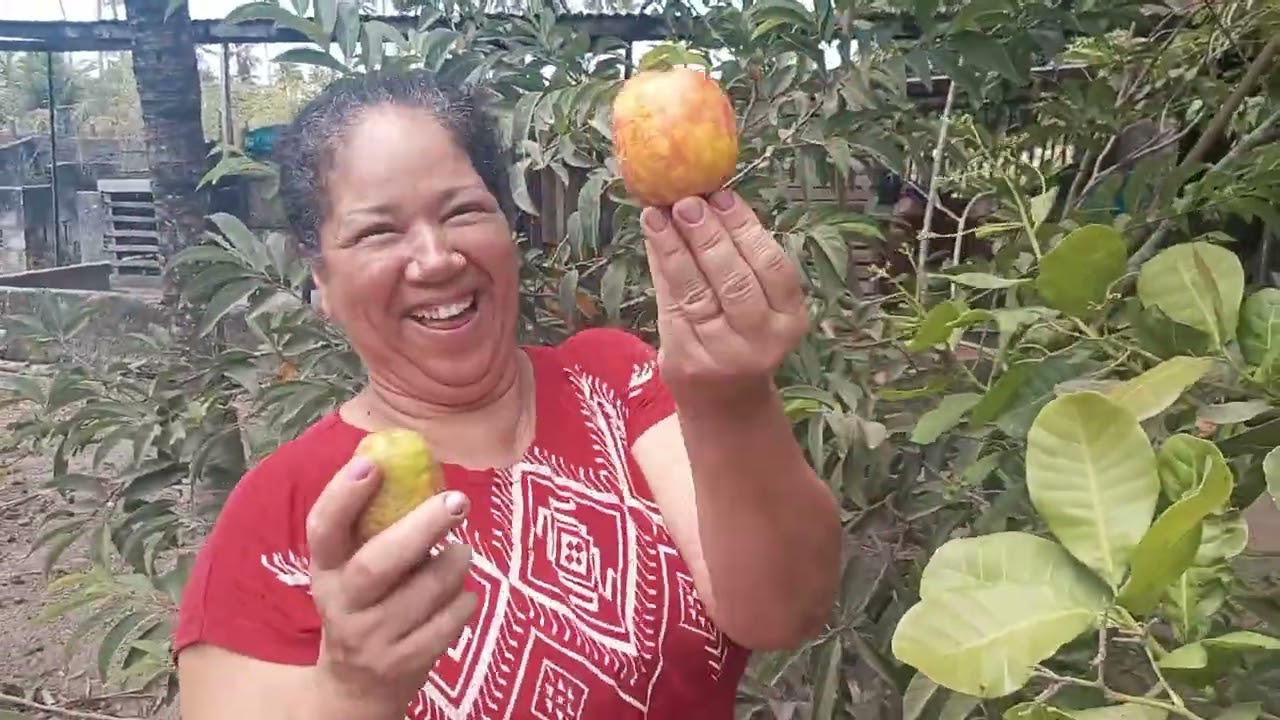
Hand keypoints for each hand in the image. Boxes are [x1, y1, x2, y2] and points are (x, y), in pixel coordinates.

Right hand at [305, 456, 476, 713]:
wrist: (356, 685)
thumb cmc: (365, 603)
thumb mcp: (351, 567)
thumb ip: (373, 524)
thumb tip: (410, 456)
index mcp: (326, 570)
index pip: (322, 529)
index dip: (343, 496)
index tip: (373, 464)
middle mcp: (342, 605)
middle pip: (378, 564)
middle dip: (421, 527)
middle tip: (457, 501)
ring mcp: (373, 638)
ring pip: (425, 590)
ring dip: (453, 563)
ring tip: (460, 551)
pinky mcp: (406, 662)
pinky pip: (450, 619)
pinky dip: (464, 599)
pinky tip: (460, 593)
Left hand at [640, 190, 807, 397]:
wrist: (725, 405)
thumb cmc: (740, 338)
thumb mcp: (756, 304)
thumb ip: (736, 257)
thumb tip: (706, 197)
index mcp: (790, 319)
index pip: (772, 267)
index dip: (746, 229)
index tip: (722, 196)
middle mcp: (762, 341)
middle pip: (735, 281)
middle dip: (709, 236)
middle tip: (687, 200)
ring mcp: (723, 356)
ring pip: (698, 293)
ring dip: (676, 248)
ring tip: (659, 214)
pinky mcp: (687, 362)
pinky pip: (672, 306)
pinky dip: (661, 268)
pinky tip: (653, 241)